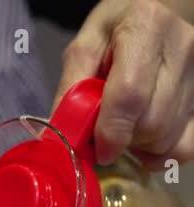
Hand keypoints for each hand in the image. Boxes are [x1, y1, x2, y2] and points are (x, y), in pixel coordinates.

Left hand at [54, 0, 193, 167]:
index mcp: (146, 27)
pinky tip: (148, 142)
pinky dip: (163, 154)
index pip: (130, 96)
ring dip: (141, 146)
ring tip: (128, 124)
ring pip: (167, 139)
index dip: (111, 132)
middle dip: (124, 138)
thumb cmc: (122, 24)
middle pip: (151, 124)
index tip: (99, 148)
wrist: (166, 7)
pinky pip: (185, 148)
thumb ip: (72, 86)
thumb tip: (62, 135)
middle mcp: (181, 50)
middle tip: (110, 126)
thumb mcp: (88, 42)